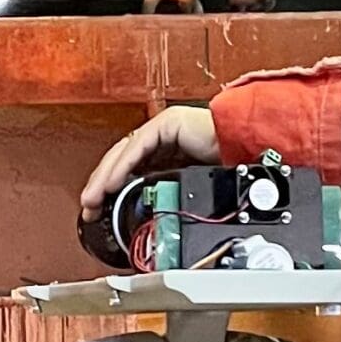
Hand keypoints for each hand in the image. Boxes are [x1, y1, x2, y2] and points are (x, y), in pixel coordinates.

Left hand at [79, 105, 219, 217]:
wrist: (251, 154)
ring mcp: (164, 128)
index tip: (99, 210)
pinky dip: (122, 167)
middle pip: (121, 160)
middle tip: (89, 208)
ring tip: (94, 199)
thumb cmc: (232, 171)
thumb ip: (169, 195)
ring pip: (124, 153)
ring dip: (105, 178)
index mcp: (170, 153)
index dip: (111, 188)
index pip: (130, 169)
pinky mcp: (167, 123)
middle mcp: (163, 139)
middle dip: (101, 185)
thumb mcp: (190, 190)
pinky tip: (112, 185)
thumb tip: (152, 217)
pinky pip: (137, 147)